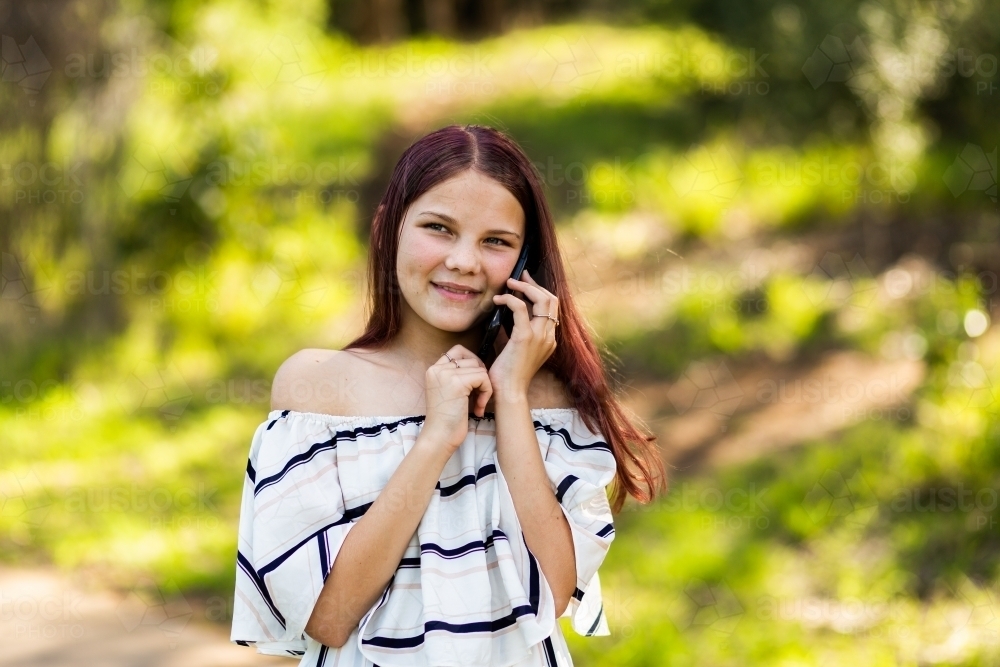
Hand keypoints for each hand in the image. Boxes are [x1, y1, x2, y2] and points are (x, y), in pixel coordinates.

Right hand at [423, 345, 492, 450]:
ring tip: (476, 404)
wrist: (439, 437)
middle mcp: (438, 368)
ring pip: (479, 368)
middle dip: (480, 377)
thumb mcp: (447, 392)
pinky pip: (483, 378)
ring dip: (484, 387)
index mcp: (433, 370)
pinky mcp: (457, 382)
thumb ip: (456, 377)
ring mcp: (446, 374)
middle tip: (477, 396)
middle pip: (471, 359)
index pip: (458, 351)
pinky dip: (486, 393)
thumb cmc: (446, 420)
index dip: (472, 363)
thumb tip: (479, 365)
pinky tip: (478, 408)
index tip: (475, 382)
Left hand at [488, 268, 558, 400]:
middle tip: (518, 277)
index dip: (540, 291)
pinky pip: (519, 308)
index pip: (552, 307)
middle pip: (551, 299)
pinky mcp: (525, 338)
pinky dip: (509, 299)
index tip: (525, 283)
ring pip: (541, 299)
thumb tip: (506, 313)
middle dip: (534, 284)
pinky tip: (498, 300)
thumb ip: (517, 331)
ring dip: (524, 287)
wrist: (509, 393)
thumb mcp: (517, 349)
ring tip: (509, 284)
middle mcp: (549, 336)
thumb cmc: (509, 374)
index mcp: (550, 339)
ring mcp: (540, 336)